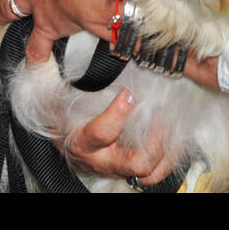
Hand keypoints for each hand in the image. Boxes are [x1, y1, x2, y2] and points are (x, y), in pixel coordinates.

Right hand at [64, 88, 179, 185]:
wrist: (64, 142)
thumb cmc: (63, 116)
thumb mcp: (58, 99)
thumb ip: (68, 82)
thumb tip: (60, 56)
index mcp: (82, 142)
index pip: (101, 133)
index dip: (118, 113)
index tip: (129, 93)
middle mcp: (102, 160)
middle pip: (135, 163)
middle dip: (155, 140)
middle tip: (159, 115)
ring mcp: (118, 168)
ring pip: (149, 173)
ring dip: (165, 151)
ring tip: (168, 125)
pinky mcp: (130, 171)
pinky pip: (155, 173)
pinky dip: (168, 157)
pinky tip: (170, 135)